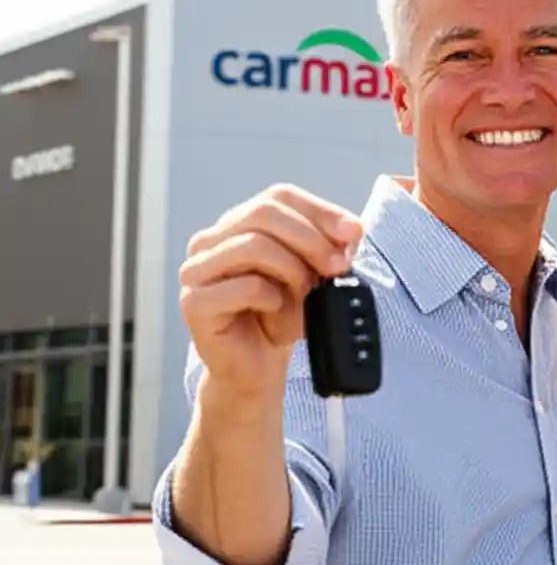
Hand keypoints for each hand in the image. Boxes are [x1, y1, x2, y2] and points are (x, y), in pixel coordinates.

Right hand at [178, 183, 363, 401]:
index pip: (278, 196)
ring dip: (293, 270)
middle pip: (264, 213)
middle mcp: (211, 240)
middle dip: (311, 239)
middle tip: (337, 267)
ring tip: (306, 295)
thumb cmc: (283, 316)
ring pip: (253, 245)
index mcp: (238, 224)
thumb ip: (329, 248)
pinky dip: (273, 299)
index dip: (320, 210)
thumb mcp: (314, 275)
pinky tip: (275, 313)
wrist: (258, 368)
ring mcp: (196, 270)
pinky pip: (244, 287)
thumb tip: (351, 231)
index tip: (354, 232)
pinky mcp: (194, 303)